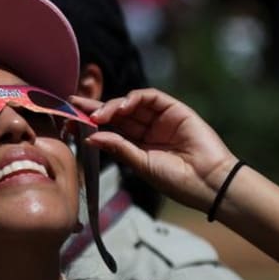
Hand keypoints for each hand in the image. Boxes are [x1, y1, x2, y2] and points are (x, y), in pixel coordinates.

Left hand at [70, 89, 236, 211]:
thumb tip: (90, 138)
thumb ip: (119, 147)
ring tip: (98, 115)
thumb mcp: (141, 165)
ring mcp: (161, 118)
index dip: (91, 121)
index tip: (70, 117)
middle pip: (117, 113)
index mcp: (138, 145)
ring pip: (130, 103)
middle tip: (74, 105)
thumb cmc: (177, 181)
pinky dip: (133, 98)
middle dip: (95, 108)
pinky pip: (150, 97)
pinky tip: (121, 108)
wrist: (208, 182)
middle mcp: (148, 129)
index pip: (111, 128)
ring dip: (112, 105)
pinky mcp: (174, 108)